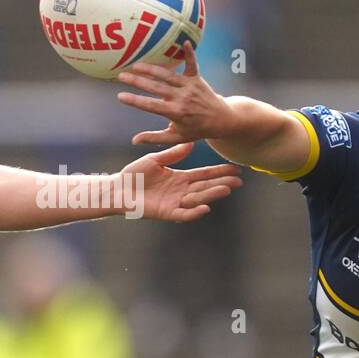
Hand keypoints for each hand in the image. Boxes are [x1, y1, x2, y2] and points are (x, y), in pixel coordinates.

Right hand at [116, 41, 236, 144]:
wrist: (221, 120)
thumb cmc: (196, 129)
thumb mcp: (176, 137)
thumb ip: (155, 138)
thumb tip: (134, 140)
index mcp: (176, 113)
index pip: (151, 106)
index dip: (135, 101)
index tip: (120, 96)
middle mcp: (182, 97)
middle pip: (156, 87)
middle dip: (137, 81)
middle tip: (121, 76)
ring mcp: (190, 86)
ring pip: (168, 75)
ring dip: (151, 68)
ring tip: (135, 64)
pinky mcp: (197, 78)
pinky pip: (192, 64)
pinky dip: (189, 53)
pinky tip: (184, 41)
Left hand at [119, 141, 242, 222]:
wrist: (119, 189)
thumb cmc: (135, 174)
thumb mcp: (156, 160)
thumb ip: (173, 154)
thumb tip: (191, 143)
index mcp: (180, 177)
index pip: (204, 175)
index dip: (219, 172)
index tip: (235, 169)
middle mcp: (181, 191)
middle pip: (206, 187)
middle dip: (222, 183)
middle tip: (239, 181)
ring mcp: (175, 203)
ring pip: (198, 199)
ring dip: (212, 195)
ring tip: (226, 189)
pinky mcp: (167, 213)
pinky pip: (183, 214)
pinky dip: (194, 212)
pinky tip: (205, 207)